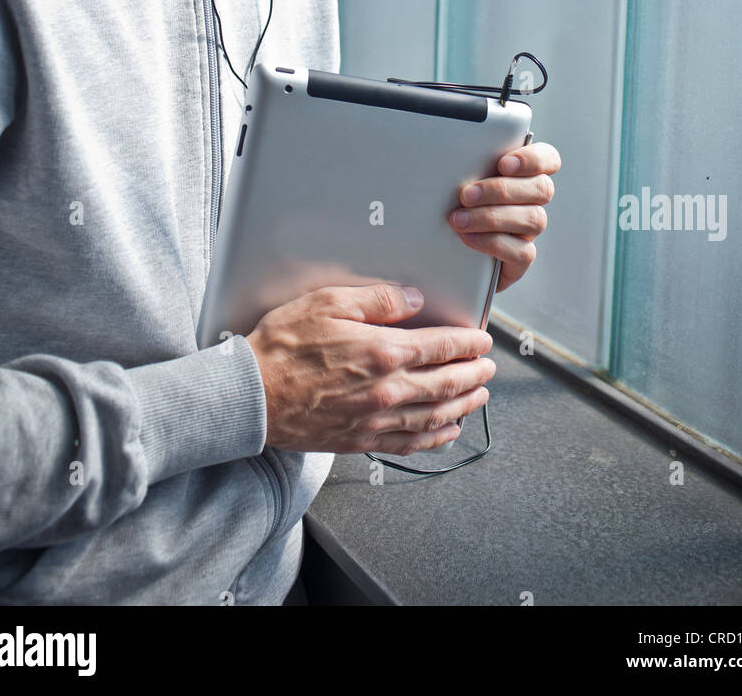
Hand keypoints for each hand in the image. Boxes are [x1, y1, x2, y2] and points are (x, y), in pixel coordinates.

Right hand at [245, 282, 494, 454]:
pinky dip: (436, 438)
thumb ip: (377, 299)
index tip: (482, 338)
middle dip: (474, 373)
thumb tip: (414, 298)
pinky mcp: (362, 440)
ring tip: (479, 396)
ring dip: (464, 405)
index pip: (441, 346)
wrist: (251, 396)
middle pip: (447, 383)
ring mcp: (376, 419)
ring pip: (436, 416)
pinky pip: (411, 443)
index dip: (467, 342)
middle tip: (489, 366)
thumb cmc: (283, 347)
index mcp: (382, 352)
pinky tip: (448, 431)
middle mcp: (387, 390)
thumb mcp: (328, 302)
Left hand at [447, 141, 560, 291]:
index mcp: (522, 175)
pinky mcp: (520, 260)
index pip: (549, 159)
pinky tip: (468, 238)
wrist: (439, 252)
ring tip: (459, 219)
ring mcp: (528, 232)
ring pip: (533, 219)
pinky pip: (522, 252)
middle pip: (542, 189)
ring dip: (493, 217)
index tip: (503, 164)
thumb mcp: (457, 180)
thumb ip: (468, 165)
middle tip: (466, 195)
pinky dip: (493, 243)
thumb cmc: (451, 204)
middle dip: (501, 190)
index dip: (534, 160)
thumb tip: (454, 157)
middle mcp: (531, 202)